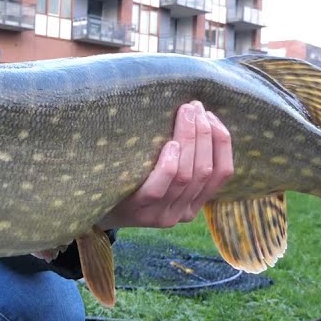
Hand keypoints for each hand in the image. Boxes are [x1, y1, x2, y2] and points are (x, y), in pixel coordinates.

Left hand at [97, 101, 233, 229]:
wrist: (97, 208)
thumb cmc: (133, 182)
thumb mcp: (163, 176)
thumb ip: (183, 158)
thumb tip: (199, 115)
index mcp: (196, 203)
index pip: (222, 172)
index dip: (221, 142)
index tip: (211, 116)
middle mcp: (183, 212)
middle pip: (204, 170)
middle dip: (203, 134)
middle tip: (194, 106)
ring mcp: (162, 214)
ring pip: (186, 175)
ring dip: (189, 139)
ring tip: (184, 113)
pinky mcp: (140, 211)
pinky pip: (159, 188)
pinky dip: (169, 164)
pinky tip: (171, 144)